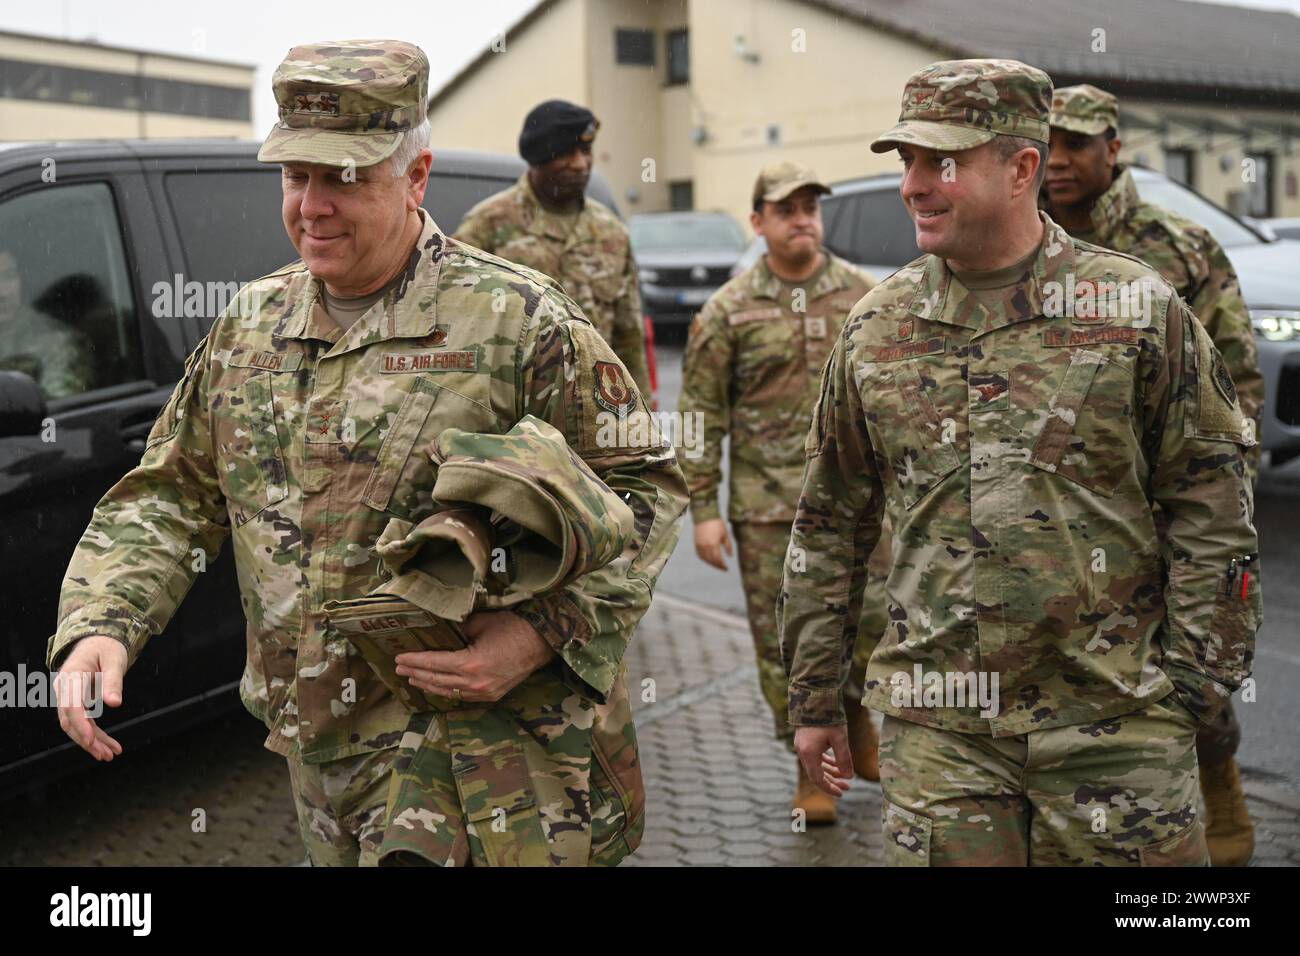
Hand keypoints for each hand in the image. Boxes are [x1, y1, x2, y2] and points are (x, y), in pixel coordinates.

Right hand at [55, 635, 126, 761]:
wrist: (96, 641)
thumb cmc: (107, 647)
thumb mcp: (114, 659)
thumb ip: (113, 680)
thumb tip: (115, 704)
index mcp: (71, 676)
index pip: (72, 705)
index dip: (80, 724)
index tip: (92, 739)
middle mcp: (64, 689)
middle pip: (69, 720)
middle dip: (86, 740)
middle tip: (105, 755)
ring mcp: (67, 697)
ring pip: (74, 725)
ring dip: (91, 742)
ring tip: (109, 755)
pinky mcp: (75, 703)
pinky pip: (82, 722)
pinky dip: (94, 735)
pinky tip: (108, 746)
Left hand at [394, 611, 555, 703]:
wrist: (541, 643)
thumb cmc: (513, 628)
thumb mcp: (481, 623)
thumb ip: (458, 629)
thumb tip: (441, 629)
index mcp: (471, 664)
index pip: (434, 663)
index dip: (415, 661)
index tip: (400, 657)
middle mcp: (475, 682)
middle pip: (437, 680)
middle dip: (416, 673)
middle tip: (399, 668)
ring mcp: (484, 692)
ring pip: (448, 691)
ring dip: (428, 685)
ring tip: (413, 678)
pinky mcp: (491, 695)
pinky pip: (462, 695)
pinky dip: (446, 691)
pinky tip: (437, 686)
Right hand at [694, 518, 732, 570]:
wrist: (705, 515)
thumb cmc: (717, 524)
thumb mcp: (725, 534)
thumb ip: (728, 546)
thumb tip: (730, 556)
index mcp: (714, 544)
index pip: (718, 559)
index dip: (722, 565)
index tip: (727, 568)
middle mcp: (705, 546)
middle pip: (711, 561)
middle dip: (717, 566)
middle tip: (722, 568)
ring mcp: (699, 545)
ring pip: (705, 559)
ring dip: (711, 563)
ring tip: (716, 565)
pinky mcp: (696, 543)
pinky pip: (699, 555)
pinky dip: (704, 559)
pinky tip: (709, 560)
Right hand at [794, 724, 853, 796]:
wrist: (813, 696)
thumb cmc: (827, 717)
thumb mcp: (839, 738)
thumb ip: (844, 758)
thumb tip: (849, 776)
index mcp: (808, 753)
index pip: (818, 779)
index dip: (829, 788)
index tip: (842, 793)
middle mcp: (802, 751)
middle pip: (816, 773)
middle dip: (832, 781)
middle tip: (847, 787)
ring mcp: (802, 745)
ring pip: (816, 765)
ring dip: (830, 771)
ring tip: (844, 776)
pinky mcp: (805, 739)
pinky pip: (815, 756)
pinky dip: (825, 761)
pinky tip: (835, 763)